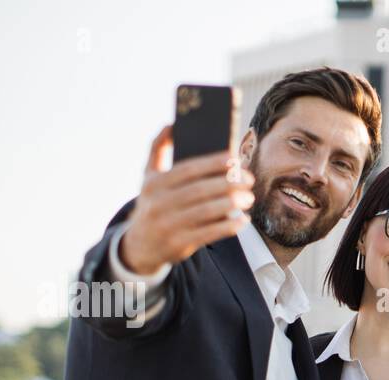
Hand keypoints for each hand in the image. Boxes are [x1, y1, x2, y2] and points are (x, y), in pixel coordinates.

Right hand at [118, 126, 254, 274]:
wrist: (139, 246)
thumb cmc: (153, 204)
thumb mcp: (148, 177)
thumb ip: (157, 149)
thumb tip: (171, 123)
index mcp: (154, 183)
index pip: (187, 169)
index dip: (212, 163)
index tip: (234, 159)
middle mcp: (159, 203)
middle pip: (199, 190)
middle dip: (228, 184)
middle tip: (249, 180)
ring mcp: (169, 225)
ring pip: (206, 212)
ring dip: (231, 204)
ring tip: (249, 198)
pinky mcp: (179, 244)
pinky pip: (209, 233)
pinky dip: (228, 226)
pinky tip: (243, 220)